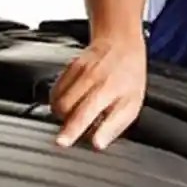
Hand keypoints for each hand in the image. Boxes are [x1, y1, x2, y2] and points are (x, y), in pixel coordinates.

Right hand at [49, 32, 146, 149]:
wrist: (121, 42)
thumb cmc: (128, 76)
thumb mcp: (132, 104)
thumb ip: (114, 126)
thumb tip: (98, 144)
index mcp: (110, 89)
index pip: (86, 112)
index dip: (73, 129)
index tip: (63, 141)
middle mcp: (92, 78)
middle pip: (65, 107)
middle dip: (66, 124)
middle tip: (78, 128)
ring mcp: (79, 71)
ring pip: (57, 100)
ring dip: (62, 114)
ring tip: (77, 114)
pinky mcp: (68, 66)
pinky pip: (54, 90)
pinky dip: (58, 101)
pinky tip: (71, 101)